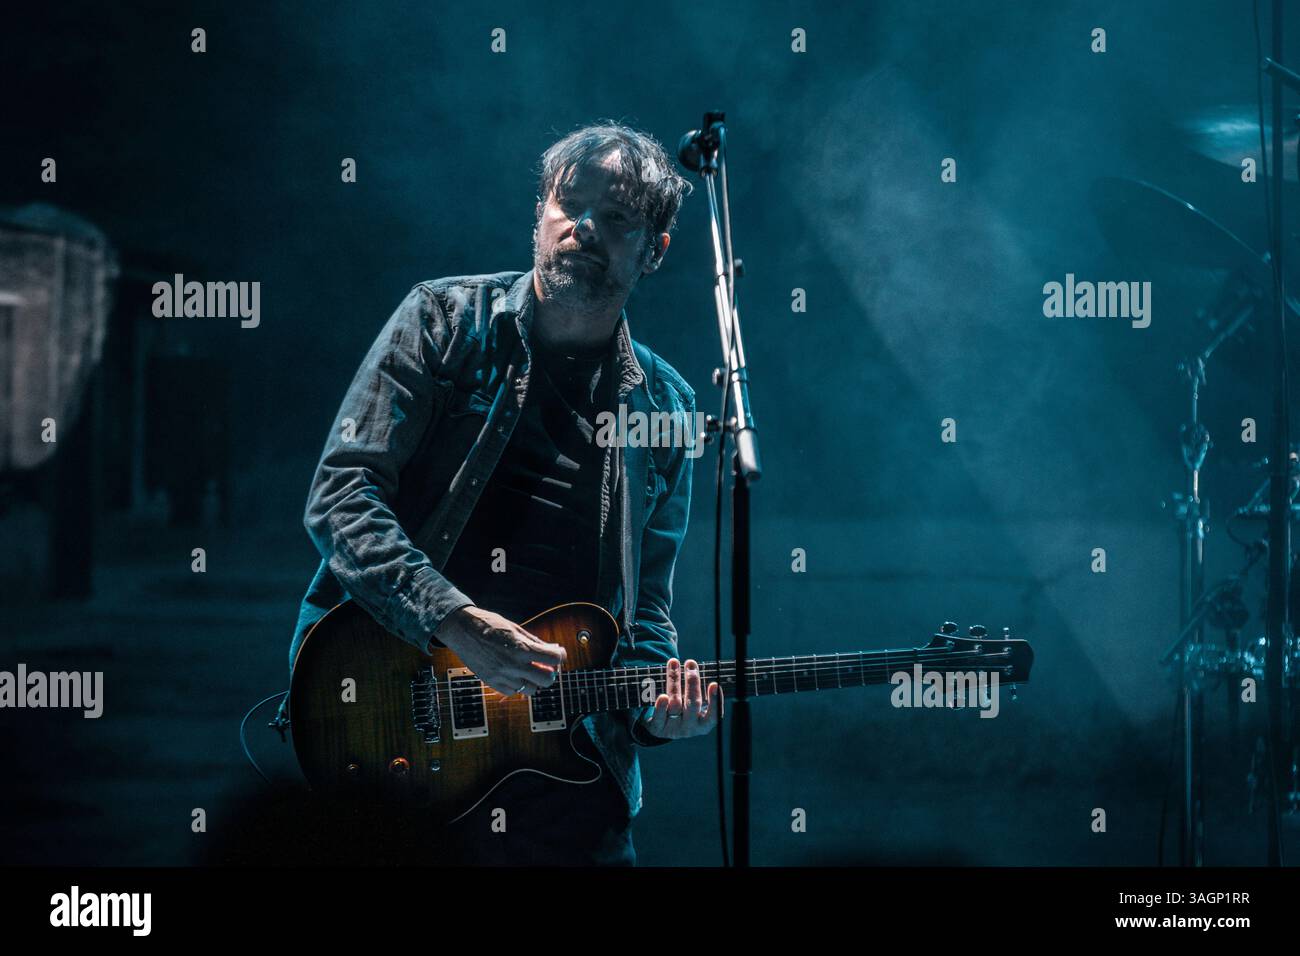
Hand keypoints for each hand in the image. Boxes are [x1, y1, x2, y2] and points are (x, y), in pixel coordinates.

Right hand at [433, 606, 565, 697]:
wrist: (462, 630)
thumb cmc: (489, 625)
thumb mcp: (516, 629)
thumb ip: (535, 642)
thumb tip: (553, 649)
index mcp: (521, 648)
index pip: (553, 659)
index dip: (560, 656)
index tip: (558, 653)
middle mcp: (513, 665)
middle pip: (546, 679)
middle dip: (550, 672)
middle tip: (546, 665)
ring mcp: (502, 676)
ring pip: (531, 690)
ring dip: (534, 680)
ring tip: (528, 669)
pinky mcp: (492, 682)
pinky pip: (513, 692)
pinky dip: (518, 686)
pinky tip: (515, 674)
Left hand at [640, 658, 722, 739]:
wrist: (660, 727)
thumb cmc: (682, 709)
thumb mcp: (693, 705)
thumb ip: (697, 691)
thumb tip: (697, 667)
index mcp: (703, 725)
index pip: (713, 715)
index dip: (714, 701)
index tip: (714, 684)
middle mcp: (690, 728)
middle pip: (693, 704)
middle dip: (692, 682)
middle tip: (690, 663)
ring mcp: (674, 729)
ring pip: (675, 704)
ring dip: (675, 681)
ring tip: (674, 663)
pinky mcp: (658, 729)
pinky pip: (659, 717)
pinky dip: (661, 707)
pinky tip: (662, 697)